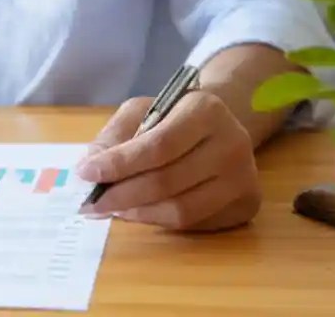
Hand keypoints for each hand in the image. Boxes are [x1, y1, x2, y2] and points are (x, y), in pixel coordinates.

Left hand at [76, 92, 261, 230]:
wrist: (220, 128)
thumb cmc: (173, 117)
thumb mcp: (142, 111)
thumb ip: (114, 137)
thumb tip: (90, 170)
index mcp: (205, 109)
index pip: (158, 146)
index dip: (119, 164)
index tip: (86, 174)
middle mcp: (232, 143)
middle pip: (167, 182)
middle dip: (121, 196)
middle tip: (90, 204)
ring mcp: (244, 178)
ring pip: (180, 210)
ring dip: (137, 214)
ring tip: (112, 209)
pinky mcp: (247, 204)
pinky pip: (194, 224)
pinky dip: (159, 221)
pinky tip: (140, 211)